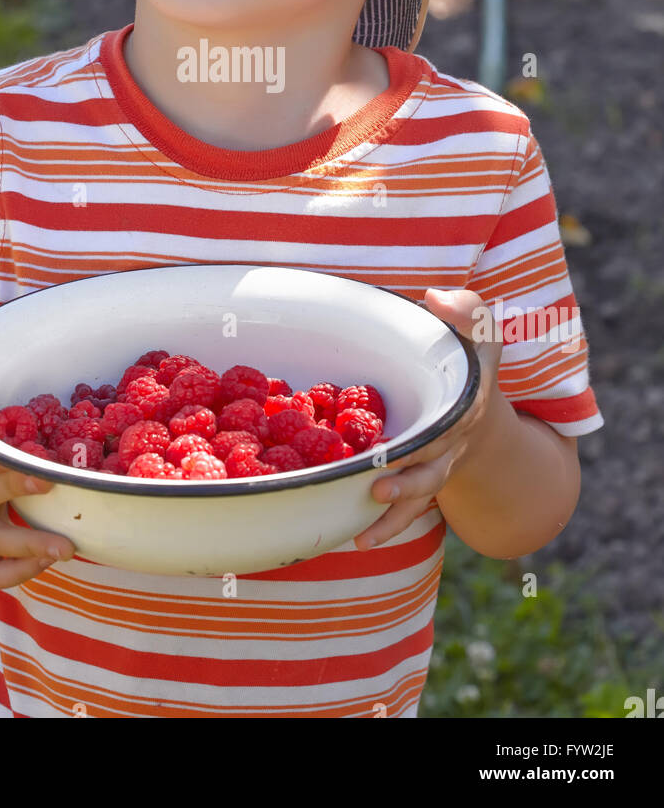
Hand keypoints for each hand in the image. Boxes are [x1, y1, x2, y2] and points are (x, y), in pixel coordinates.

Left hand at [353, 289, 502, 550]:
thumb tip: (436, 296)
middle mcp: (448, 446)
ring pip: (417, 499)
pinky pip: (405, 510)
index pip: (449, 420)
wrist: (479, 411)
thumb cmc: (467, 364)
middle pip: (430, 470)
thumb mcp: (479, 332)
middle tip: (377, 487)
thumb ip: (466, 310)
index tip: (404, 441)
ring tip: (365, 534)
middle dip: (406, 483)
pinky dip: (385, 527)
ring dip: (394, 517)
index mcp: (461, 408)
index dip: (432, 433)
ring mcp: (434, 470)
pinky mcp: (416, 483)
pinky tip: (356, 539)